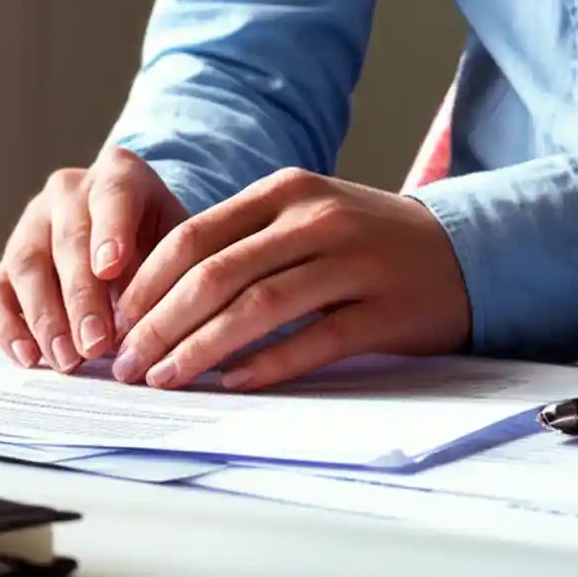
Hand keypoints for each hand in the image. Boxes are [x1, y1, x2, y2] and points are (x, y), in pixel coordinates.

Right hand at [0, 148, 188, 371]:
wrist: (135, 233)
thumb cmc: (164, 240)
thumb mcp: (182, 242)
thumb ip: (172, 272)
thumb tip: (157, 329)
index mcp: (120, 174)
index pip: (113, 196)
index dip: (111, 231)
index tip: (110, 268)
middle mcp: (68, 192)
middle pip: (68, 241)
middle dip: (81, 297)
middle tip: (96, 343)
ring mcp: (30, 224)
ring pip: (26, 265)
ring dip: (45, 318)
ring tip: (68, 359)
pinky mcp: (6, 262)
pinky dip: (7, 327)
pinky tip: (29, 357)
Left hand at [110, 168, 470, 390]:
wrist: (461, 251)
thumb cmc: (365, 241)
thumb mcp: (303, 218)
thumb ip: (242, 243)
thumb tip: (159, 297)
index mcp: (285, 192)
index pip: (194, 237)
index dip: (146, 284)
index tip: (116, 323)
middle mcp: (315, 220)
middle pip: (216, 274)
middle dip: (160, 324)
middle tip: (127, 364)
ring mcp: (352, 263)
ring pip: (257, 308)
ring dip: (200, 349)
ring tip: (164, 378)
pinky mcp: (382, 310)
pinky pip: (312, 342)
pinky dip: (266, 365)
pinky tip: (231, 384)